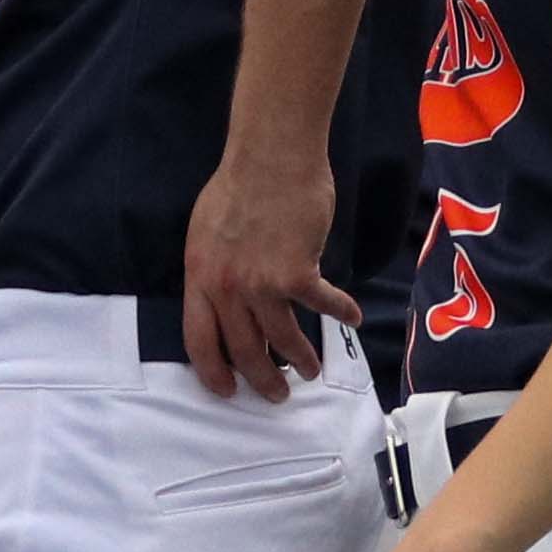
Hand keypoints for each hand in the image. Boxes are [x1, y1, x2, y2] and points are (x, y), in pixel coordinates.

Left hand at [177, 150, 348, 396]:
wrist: (271, 157)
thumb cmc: (237, 185)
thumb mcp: (204, 232)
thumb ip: (212, 270)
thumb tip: (226, 300)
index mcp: (200, 277)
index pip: (199, 340)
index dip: (212, 372)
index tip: (226, 390)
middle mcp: (227, 288)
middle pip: (243, 351)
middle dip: (262, 380)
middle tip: (277, 394)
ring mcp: (263, 283)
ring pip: (282, 339)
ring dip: (301, 360)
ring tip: (311, 372)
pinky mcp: (298, 272)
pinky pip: (322, 304)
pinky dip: (341, 313)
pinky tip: (352, 319)